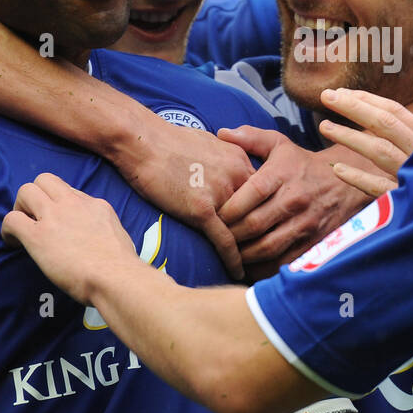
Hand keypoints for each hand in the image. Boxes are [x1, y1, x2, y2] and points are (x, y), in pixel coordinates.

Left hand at [2, 173, 139, 304]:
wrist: (115, 276)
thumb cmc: (121, 265)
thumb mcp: (117, 232)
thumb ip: (100, 227)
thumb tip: (92, 235)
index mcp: (94, 204)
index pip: (67, 191)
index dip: (57, 204)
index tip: (56, 221)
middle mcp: (72, 204)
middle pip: (44, 180)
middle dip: (35, 197)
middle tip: (34, 219)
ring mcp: (54, 217)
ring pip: (25, 191)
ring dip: (20, 208)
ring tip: (22, 229)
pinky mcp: (38, 236)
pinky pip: (11, 220)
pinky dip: (7, 230)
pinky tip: (13, 243)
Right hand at [111, 121, 255, 280]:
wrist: (143, 141)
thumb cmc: (169, 140)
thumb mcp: (209, 142)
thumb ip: (225, 159)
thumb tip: (228, 169)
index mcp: (240, 160)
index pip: (265, 193)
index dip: (267, 212)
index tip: (270, 227)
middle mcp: (236, 176)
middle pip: (260, 212)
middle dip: (264, 233)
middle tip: (267, 253)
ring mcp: (220, 193)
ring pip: (245, 229)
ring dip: (250, 250)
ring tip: (256, 267)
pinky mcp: (201, 209)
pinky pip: (224, 241)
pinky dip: (233, 259)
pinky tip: (238, 272)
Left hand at [217, 126, 371, 274]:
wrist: (345, 183)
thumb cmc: (302, 164)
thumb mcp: (280, 145)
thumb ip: (250, 138)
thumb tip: (222, 133)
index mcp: (282, 174)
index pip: (248, 195)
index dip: (227, 209)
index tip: (214, 215)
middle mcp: (294, 199)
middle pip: (254, 224)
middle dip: (231, 234)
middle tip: (217, 237)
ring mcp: (305, 223)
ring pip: (267, 247)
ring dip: (244, 254)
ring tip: (230, 252)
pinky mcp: (313, 241)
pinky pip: (284, 261)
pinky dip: (264, 267)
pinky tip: (250, 265)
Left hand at [316, 88, 412, 196]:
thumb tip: (384, 118)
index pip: (395, 112)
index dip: (367, 100)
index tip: (342, 92)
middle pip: (385, 124)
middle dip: (353, 108)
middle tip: (326, 96)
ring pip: (380, 152)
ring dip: (350, 137)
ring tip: (324, 126)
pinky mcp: (412, 204)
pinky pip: (381, 189)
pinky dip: (359, 178)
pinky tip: (337, 169)